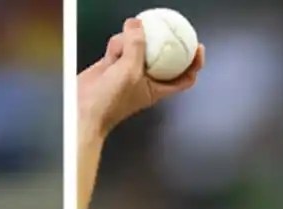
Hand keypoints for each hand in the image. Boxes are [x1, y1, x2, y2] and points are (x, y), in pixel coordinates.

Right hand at [78, 18, 204, 138]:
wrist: (84, 109)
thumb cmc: (110, 102)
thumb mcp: (129, 71)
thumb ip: (135, 46)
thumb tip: (136, 24)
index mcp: (158, 88)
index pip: (184, 78)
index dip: (194, 63)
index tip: (198, 48)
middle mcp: (146, 79)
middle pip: (162, 57)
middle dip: (161, 43)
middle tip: (165, 28)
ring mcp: (129, 71)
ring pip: (138, 48)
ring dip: (131, 43)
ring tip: (122, 47)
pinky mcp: (113, 65)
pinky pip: (120, 48)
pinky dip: (116, 45)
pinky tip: (112, 50)